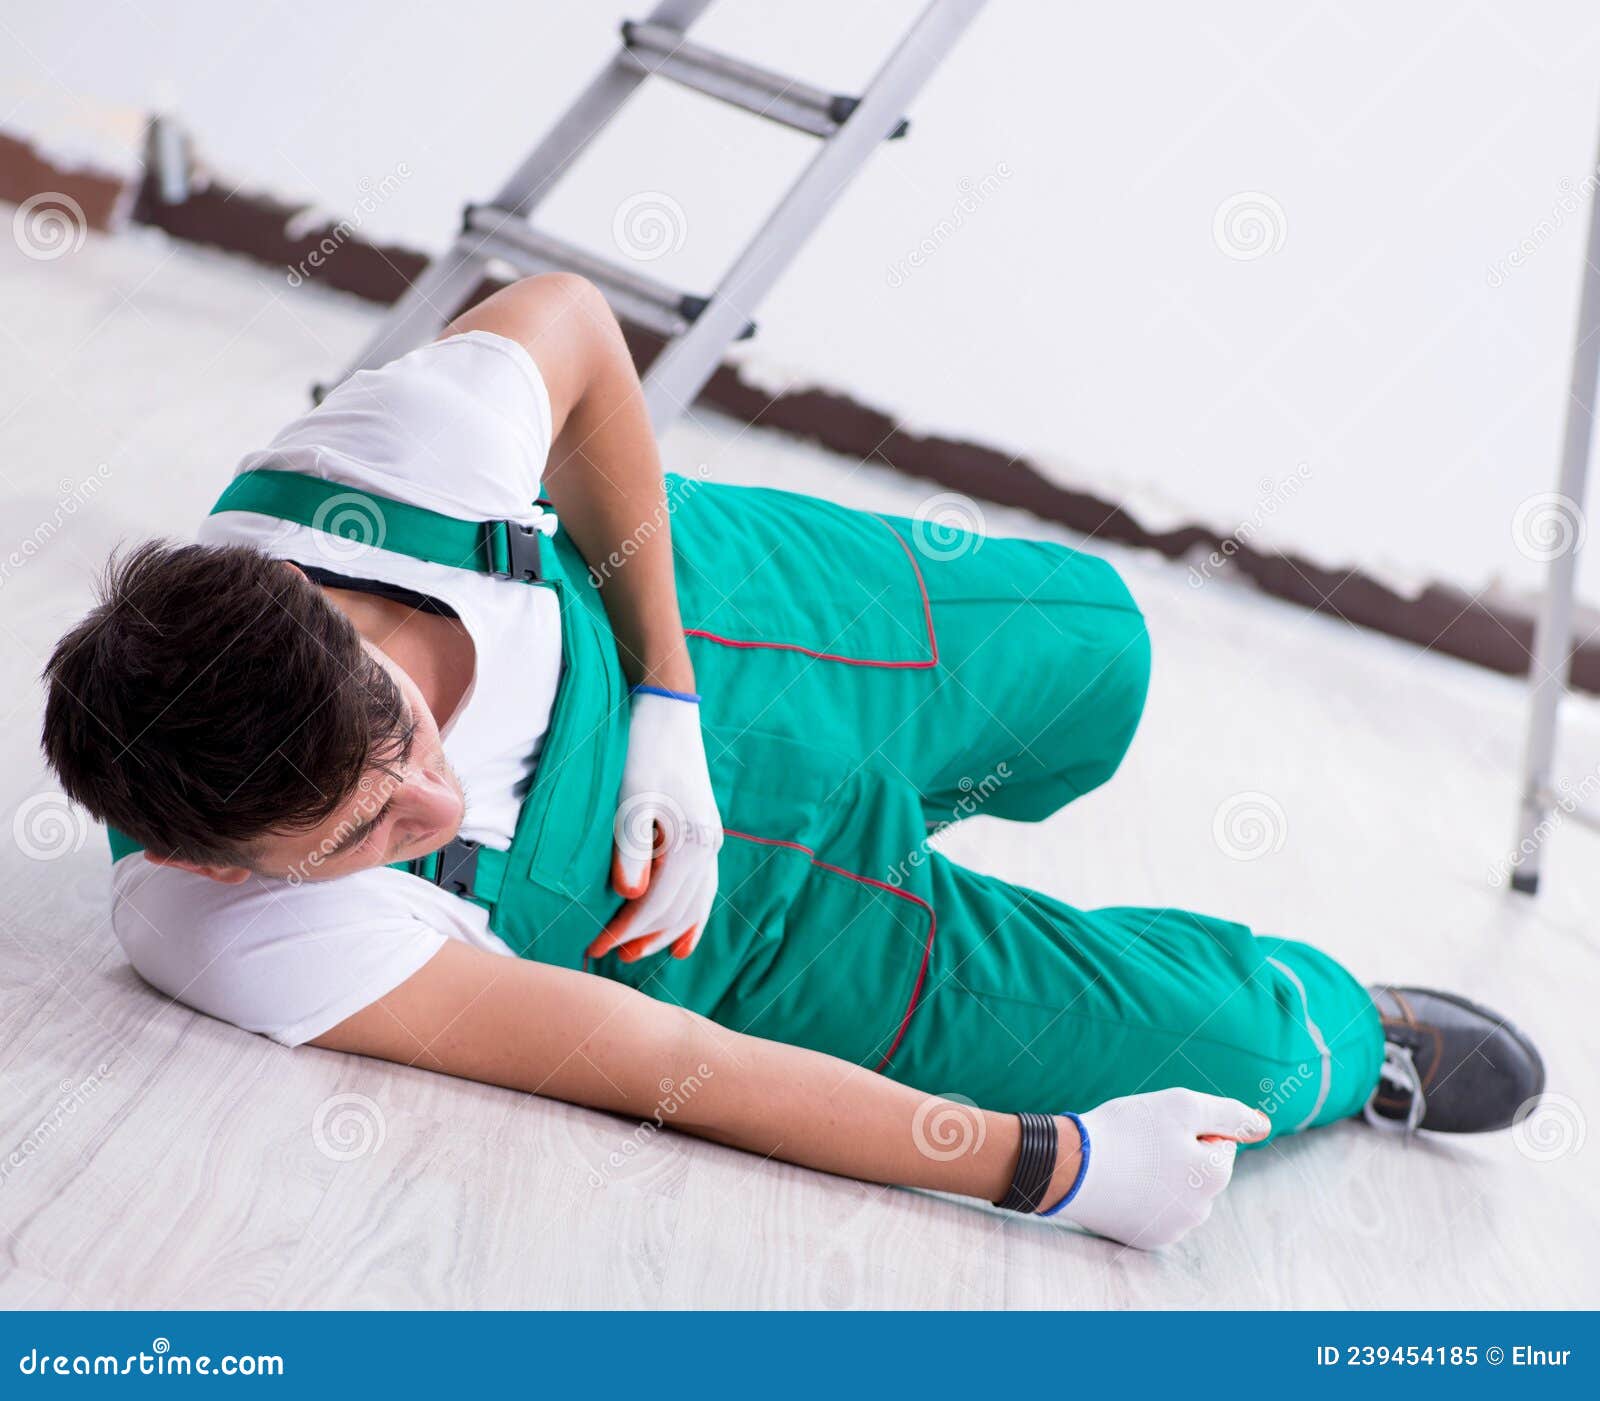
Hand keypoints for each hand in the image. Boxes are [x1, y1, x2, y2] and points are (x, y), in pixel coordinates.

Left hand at [586, 690, 722, 963]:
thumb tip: (632, 897)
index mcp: (691, 843)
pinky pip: (703, 887)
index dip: (626, 931)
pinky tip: (683, 932)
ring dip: (669, 932)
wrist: (667, 711)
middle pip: (678, 912)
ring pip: (696, 904)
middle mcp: (709, 847)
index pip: (657, 906)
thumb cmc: (642, 751)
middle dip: (646, 937)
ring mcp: (711, 841)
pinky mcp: (705, 833)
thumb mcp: (629, 799)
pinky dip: (692, 914)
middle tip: (610, 956)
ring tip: (643, 952)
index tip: (596, 947)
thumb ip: (631, 849)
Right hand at [1044, 1088, 1270, 1249]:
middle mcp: (1201, 1211)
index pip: (1219, 1142)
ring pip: (1179, 1192)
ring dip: (1163, 1176)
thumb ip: (1229, 1113)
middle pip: (1200, 1171)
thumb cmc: (1126, 1130)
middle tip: (1142, 1142)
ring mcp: (1172, 1230)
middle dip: (1179, 1154)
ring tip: (1128, 1162)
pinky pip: (1157, 1212)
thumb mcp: (1181, 1105)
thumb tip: (1264, 1126)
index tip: (1159, 1127)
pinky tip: (1121, 1184)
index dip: (1190, 1128)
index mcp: (1214, 1177)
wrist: (1069, 1168)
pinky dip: (1145, 1197)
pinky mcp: (1145, 1240)